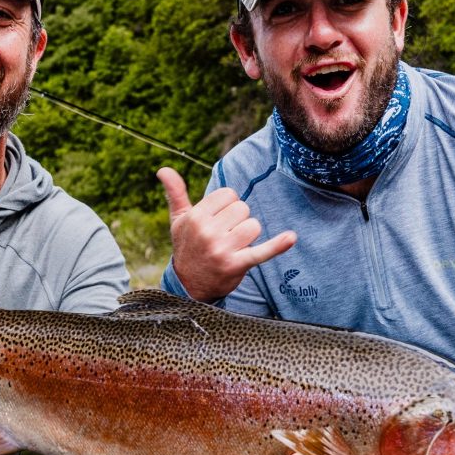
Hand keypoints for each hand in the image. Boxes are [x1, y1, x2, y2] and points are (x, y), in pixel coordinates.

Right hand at [158, 166, 295, 301]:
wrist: (188, 285)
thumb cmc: (187, 246)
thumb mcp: (178, 220)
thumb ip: (175, 193)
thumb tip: (163, 169)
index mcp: (196, 216)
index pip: (229, 194)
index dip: (227, 206)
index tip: (217, 220)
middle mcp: (208, 231)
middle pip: (243, 208)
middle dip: (238, 220)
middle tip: (224, 236)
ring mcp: (222, 249)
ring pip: (253, 225)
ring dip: (248, 235)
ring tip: (233, 246)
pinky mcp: (236, 265)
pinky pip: (262, 251)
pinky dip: (277, 245)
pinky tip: (291, 238)